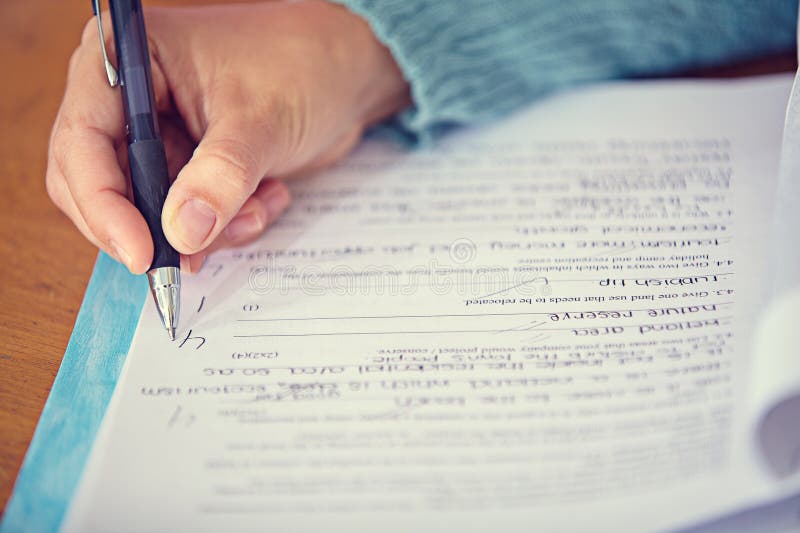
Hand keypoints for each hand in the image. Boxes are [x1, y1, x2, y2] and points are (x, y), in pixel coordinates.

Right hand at [46, 1, 408, 272]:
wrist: (349, 75)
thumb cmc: (304, 66)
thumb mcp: (261, 121)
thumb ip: (220, 177)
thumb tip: (180, 234)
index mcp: (128, 59)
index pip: (83, 141)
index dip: (103, 204)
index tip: (140, 253)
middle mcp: (130, 98)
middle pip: (100, 184)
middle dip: (151, 227)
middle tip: (191, 257)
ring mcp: (159, 136)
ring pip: (147, 212)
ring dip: (204, 229)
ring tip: (256, 208)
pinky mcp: (189, 166)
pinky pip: (186, 218)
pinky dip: (226, 224)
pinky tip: (267, 199)